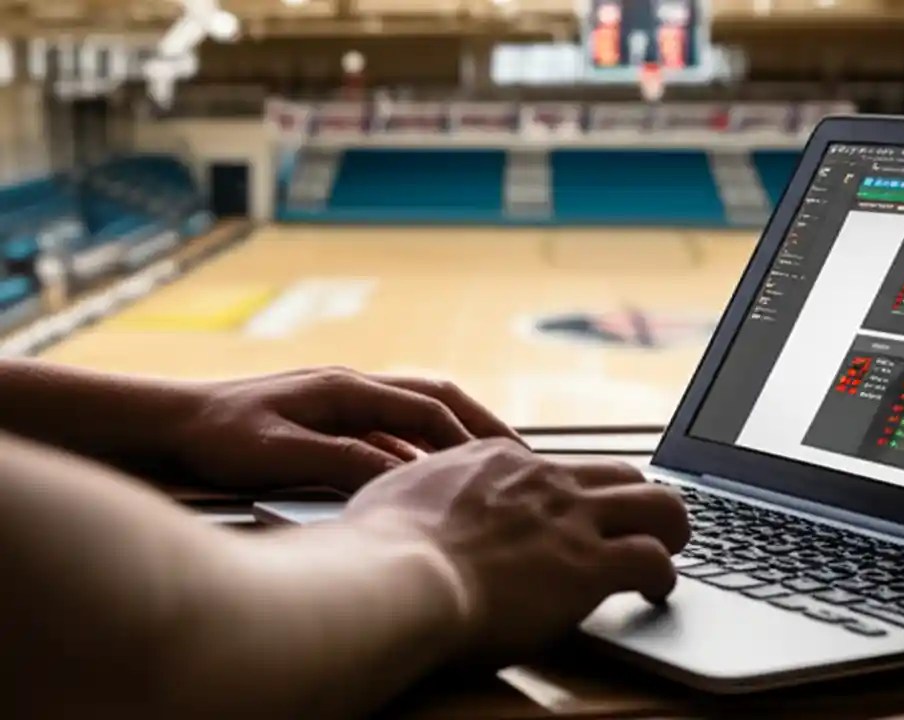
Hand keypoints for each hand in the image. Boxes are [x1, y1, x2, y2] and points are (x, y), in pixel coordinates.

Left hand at [172, 367, 521, 491]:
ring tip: (488, 468)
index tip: (504, 463)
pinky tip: (431, 480)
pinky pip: (392, 433)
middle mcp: (352, 388)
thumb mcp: (280, 452)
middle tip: (519, 456)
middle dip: (480, 425)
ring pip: (417, 416)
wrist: (171, 425)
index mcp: (346, 388)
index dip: (470, 435)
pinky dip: (423, 451)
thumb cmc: (216, 437)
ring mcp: (343, 403)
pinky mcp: (331, 422)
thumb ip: (342, 460)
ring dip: (455, 437)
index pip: (427, 409)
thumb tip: (402, 476)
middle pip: (436, 399)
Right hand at [342, 439, 690, 665]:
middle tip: (639, 529)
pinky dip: (663, 576)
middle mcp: (546, 480)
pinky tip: (653, 592)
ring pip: (661, 504)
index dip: (574, 494)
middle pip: (623, 472)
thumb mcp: (396, 491)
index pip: (560, 466)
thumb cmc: (380, 546)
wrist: (397, 577)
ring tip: (668, 553)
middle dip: (639, 501)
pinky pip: (655, 560)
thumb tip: (413, 496)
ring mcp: (573, 519)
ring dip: (671, 530)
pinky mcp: (591, 565)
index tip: (574, 516)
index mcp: (500, 461)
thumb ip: (420, 488)